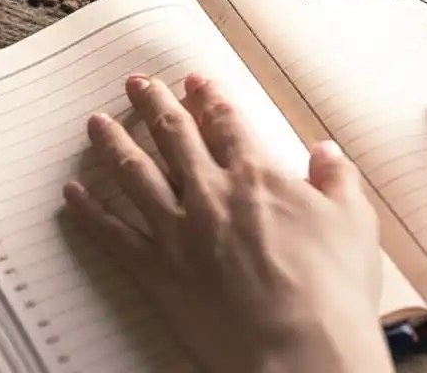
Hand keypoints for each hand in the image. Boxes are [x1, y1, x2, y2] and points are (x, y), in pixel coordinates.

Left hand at [63, 74, 392, 372]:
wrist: (298, 349)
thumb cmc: (332, 291)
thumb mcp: (353, 222)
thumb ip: (337, 179)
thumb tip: (326, 152)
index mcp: (257, 176)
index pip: (226, 122)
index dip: (208, 97)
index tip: (193, 80)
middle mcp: (210, 194)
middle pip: (173, 136)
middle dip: (152, 104)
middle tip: (136, 84)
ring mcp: (178, 231)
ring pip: (135, 175)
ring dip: (113, 144)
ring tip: (96, 122)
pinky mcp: (157, 271)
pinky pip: (114, 234)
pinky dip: (89, 211)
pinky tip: (73, 193)